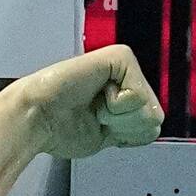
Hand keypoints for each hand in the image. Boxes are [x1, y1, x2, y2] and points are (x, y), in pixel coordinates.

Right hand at [7, 45, 163, 158]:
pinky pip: (137, 96)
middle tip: (96, 115)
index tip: (100, 127)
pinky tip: (96, 95)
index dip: (127, 137)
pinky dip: (115, 105)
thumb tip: (156, 126)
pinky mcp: (120, 57)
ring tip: (95, 106)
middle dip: (125, 128)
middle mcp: (129, 77)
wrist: (39, 120)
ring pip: (150, 109)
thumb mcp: (111, 135)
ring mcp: (125, 65)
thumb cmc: (63, 128)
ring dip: (118, 117)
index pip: (154, 129)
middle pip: (156, 119)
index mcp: (127, 95)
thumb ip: (134, 127)